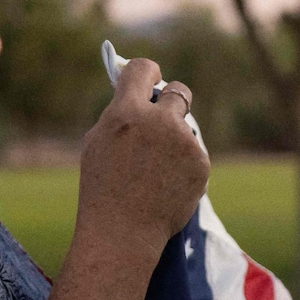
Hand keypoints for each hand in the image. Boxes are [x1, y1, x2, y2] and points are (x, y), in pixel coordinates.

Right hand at [79, 58, 207, 251]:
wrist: (125, 230)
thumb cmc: (102, 187)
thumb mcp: (98, 142)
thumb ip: (121, 114)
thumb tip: (139, 96)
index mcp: (127, 112)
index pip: (142, 69)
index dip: (147, 71)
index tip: (150, 75)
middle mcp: (159, 121)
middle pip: (178, 91)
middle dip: (171, 99)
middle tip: (164, 114)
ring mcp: (184, 142)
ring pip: (185, 127)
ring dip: (174, 138)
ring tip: (155, 168)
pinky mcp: (201, 163)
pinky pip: (193, 153)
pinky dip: (183, 164)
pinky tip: (166, 183)